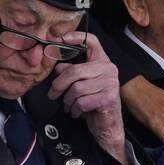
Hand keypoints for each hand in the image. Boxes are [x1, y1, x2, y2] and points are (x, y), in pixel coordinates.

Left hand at [48, 33, 126, 164]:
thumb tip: (58, 66)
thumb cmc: (94, 104)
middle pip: (75, 70)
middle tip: (52, 94)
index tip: (61, 38)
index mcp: (103, 62)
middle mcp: (109, 70)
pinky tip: (77, 112)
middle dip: (59, 85)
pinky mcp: (109, 98)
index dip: (77, 37)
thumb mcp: (80, 86)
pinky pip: (82, 101)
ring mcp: (111, 84)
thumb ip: (71, 74)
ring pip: (77, 88)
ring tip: (70, 106)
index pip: (92, 42)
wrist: (108, 127)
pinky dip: (75, 109)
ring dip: (68, 101)